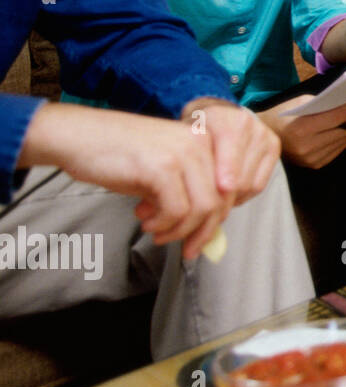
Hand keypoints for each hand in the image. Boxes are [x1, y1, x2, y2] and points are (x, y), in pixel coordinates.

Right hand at [23, 101, 276, 260]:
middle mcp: (200, 143)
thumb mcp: (163, 171)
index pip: (227, 189)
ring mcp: (183, 153)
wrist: (77, 137)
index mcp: (206, 141)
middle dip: (202, 232)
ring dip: (180, 230)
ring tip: (158, 233)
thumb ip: (188, 192)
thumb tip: (205, 226)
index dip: (215, 220)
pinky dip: (164, 224)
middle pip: (219, 200)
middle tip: (186, 249)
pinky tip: (147, 222)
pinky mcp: (162, 166)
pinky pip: (177, 210)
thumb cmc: (118, 155)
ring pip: (202, 208)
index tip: (199, 241)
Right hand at [258, 93, 345, 168]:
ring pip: (343, 140)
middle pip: (344, 129)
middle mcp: (308, 146)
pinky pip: (337, 150)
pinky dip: (342, 138)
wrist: (266, 135)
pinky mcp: (314, 165)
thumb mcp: (301, 102)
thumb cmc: (283, 114)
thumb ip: (325, 103)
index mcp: (302, 128)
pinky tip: (342, 130)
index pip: (338, 116)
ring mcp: (311, 158)